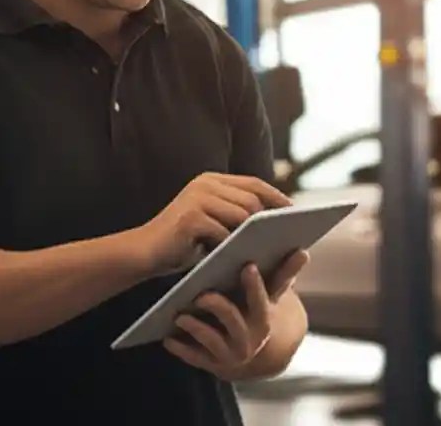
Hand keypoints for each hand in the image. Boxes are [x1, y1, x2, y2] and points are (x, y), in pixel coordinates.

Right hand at [135, 173, 290, 276]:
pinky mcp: (191, 218)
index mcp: (211, 180)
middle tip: (288, 236)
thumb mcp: (211, 223)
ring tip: (270, 249)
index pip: (253, 183)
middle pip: (252, 199)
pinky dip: (234, 247)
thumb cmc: (181, 242)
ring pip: (242, 216)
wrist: (144, 251)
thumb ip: (235, 216)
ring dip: (255, 236)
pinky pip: (224, 232)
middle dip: (271, 219)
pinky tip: (242, 259)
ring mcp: (197, 198)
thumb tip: (275, 224)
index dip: (277, 197)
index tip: (296, 212)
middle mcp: (205, 184)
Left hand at [164, 249, 310, 379]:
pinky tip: (166, 338)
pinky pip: (194, 357)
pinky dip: (180, 349)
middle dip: (218, 306)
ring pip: (212, 340)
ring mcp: (230, 353)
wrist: (248, 351)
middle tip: (201, 294)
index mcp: (262, 318)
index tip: (247, 266)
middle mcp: (249, 338)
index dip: (255, 285)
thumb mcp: (269, 296)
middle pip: (233, 320)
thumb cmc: (255, 311)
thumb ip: (282, 274)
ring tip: (179, 316)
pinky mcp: (212, 364)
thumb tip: (303, 251)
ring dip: (195, 328)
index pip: (261, 300)